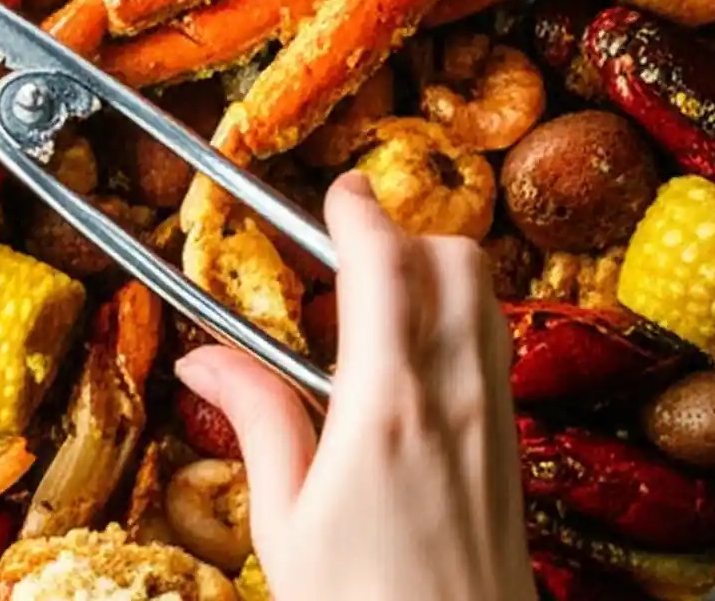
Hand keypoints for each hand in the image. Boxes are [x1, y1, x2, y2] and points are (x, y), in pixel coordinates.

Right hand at [176, 172, 534, 600]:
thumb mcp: (284, 520)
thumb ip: (255, 421)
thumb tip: (204, 361)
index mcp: (388, 408)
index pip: (388, 267)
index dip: (361, 212)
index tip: (337, 193)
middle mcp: (456, 396)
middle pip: (452, 261)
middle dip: (401, 233)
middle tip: (346, 252)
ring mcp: (494, 415)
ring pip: (482, 295)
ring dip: (432, 270)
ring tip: (371, 303)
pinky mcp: (510, 441)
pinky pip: (494, 342)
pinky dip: (457, 315)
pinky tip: (408, 360)